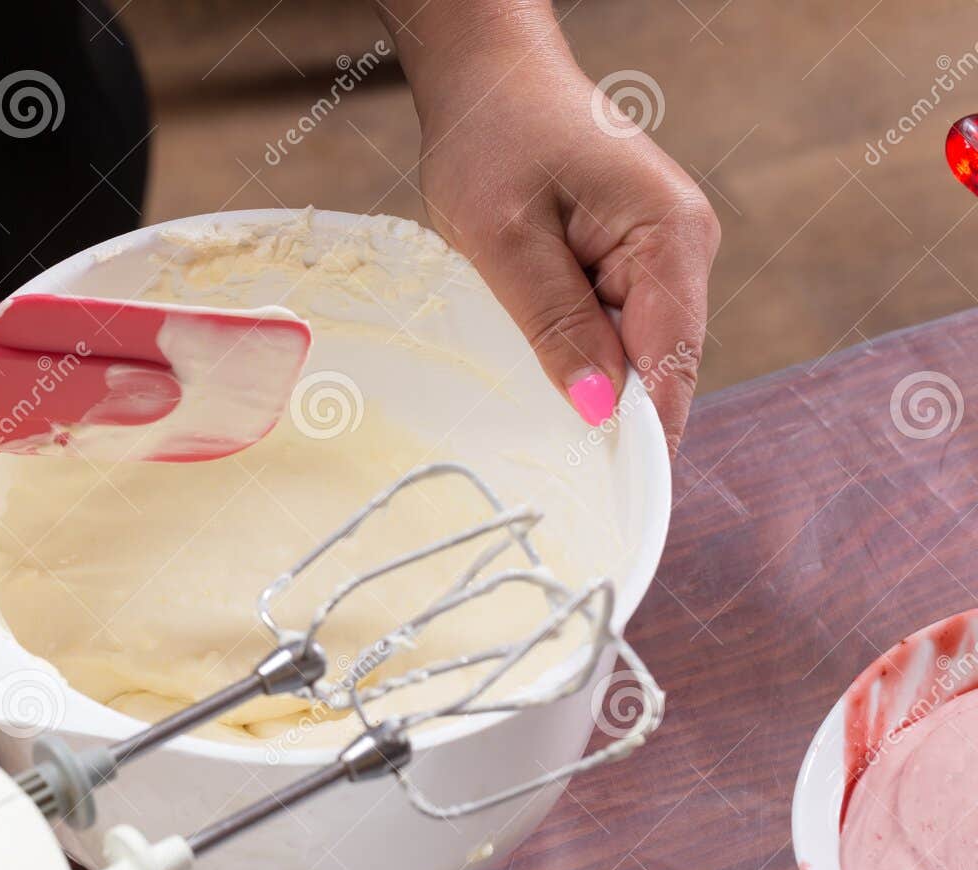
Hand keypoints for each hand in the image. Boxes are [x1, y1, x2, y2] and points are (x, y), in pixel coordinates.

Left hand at [388, 2, 717, 454]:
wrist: (487, 74)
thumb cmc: (493, 134)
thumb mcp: (505, 240)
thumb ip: (555, 323)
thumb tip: (598, 409)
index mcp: (671, 236)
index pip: (672, 362)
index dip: (645, 434)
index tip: (614, 496)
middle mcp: (682, 248)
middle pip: (657, 367)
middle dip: (608, 411)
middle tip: (550, 465)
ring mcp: (659, 256)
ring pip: (631, 354)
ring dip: (586, 380)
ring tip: (532, 394)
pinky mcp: (628, 261)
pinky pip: (610, 328)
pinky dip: (576, 352)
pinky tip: (536, 359)